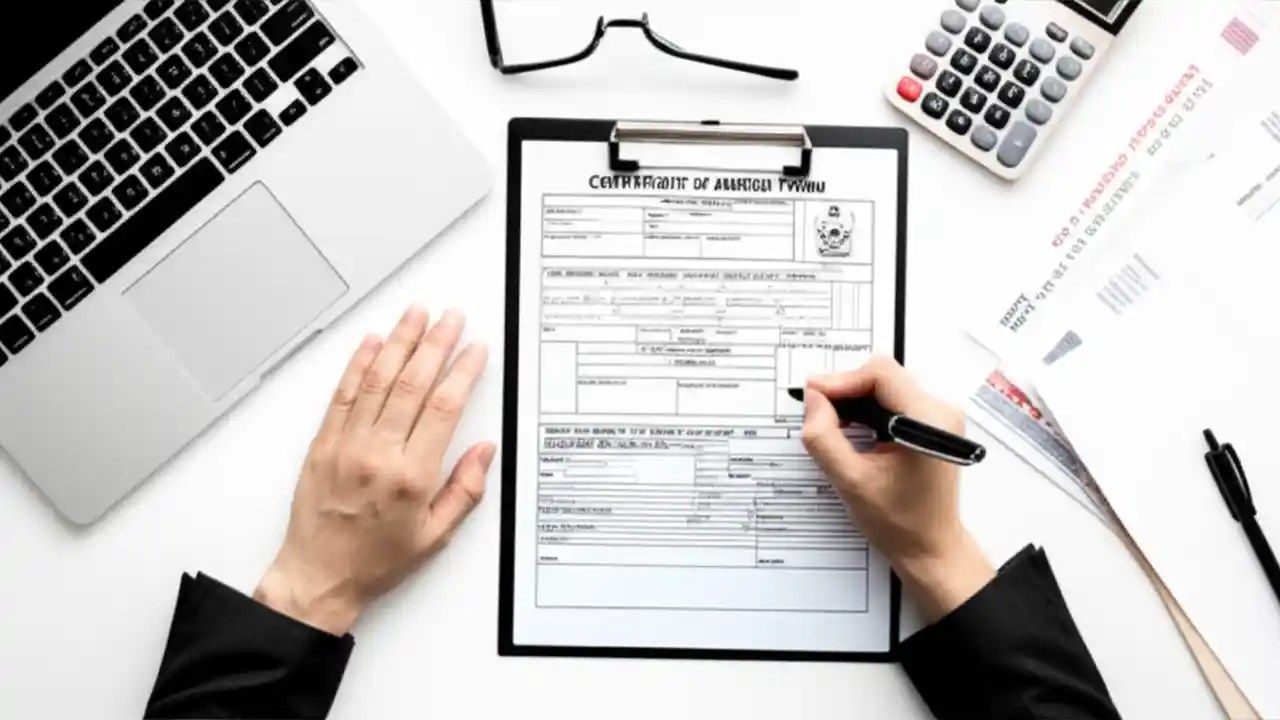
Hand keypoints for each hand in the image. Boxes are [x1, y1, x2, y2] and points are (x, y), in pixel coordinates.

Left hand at [254, 306, 493, 635]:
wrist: (318, 576)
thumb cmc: (375, 561)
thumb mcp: (434, 536)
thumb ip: (465, 491)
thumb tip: (484, 452)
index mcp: (412, 476)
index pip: (444, 407)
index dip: (463, 371)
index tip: (476, 350)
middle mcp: (379, 454)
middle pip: (413, 383)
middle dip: (436, 343)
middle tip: (451, 318)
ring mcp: (347, 445)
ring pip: (378, 380)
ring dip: (400, 341)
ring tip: (416, 314)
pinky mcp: (323, 443)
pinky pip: (343, 394)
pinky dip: (358, 364)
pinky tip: (372, 343)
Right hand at [801, 357, 993, 622]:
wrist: (929, 547)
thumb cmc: (900, 522)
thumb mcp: (851, 481)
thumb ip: (825, 438)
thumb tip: (813, 400)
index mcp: (927, 422)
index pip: (880, 374)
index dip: (841, 381)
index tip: (815, 398)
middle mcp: (940, 412)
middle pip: (883, 375)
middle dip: (846, 390)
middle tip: (820, 414)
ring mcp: (938, 417)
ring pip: (886, 384)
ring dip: (856, 399)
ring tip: (835, 425)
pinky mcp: (930, 424)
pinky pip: (893, 399)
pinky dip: (868, 408)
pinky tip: (853, 429)